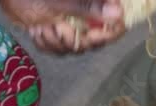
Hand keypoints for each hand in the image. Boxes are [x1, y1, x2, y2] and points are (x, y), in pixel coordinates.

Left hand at [0, 0, 126, 53]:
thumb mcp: (61, 1)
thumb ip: (89, 7)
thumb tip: (118, 12)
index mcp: (93, 5)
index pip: (115, 25)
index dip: (106, 34)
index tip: (90, 35)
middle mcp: (86, 17)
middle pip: (94, 42)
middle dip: (72, 40)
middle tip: (57, 27)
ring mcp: (72, 27)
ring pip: (74, 48)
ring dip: (55, 42)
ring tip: (42, 26)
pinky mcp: (57, 36)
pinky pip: (58, 50)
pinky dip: (46, 43)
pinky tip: (37, 30)